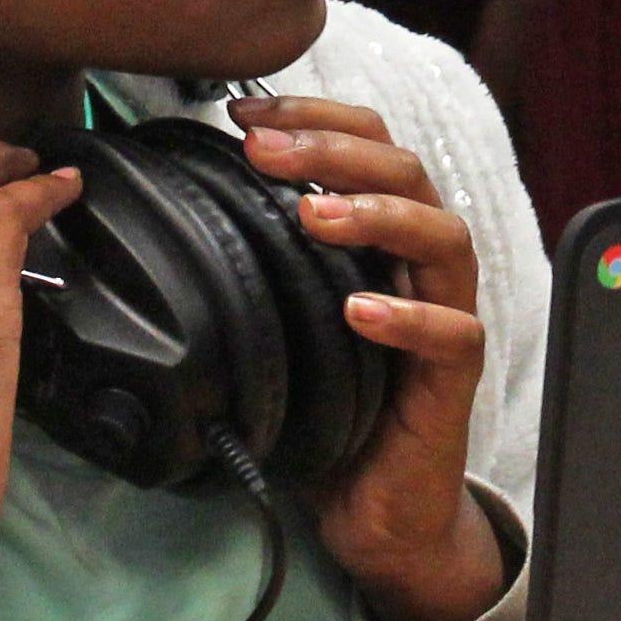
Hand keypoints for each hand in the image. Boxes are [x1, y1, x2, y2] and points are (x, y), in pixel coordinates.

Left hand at [236, 97, 506, 620]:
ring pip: (441, 238)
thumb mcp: (278, 319)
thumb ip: (252, 262)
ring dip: (376, 216)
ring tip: (313, 214)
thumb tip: (166, 207)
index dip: (314, 114)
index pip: (369, 144)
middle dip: (334, 148)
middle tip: (266, 151)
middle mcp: (419, 265)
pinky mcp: (453, 381)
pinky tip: (360, 311)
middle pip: (407, 172)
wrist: (373, 508)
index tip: (243, 111)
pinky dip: (408, 318)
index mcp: (381, 237)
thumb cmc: (325, 406)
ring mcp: (444, 317)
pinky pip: (452, 335)